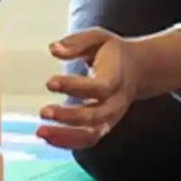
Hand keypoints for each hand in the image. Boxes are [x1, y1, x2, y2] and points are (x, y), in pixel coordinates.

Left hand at [36, 28, 140, 149]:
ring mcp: (111, 117)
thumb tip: (53, 49)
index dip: (73, 86)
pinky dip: (68, 142)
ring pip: (91, 134)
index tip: (49, 82)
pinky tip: (48, 137)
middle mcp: (115, 102)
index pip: (97, 87)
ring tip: (41, 132)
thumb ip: (76, 42)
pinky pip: (87, 140)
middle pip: (94, 116)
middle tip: (43, 112)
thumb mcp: (98, 38)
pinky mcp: (104, 126)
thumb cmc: (113, 52)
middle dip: (67, 116)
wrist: (139, 69)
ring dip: (65, 136)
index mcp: (115, 78)